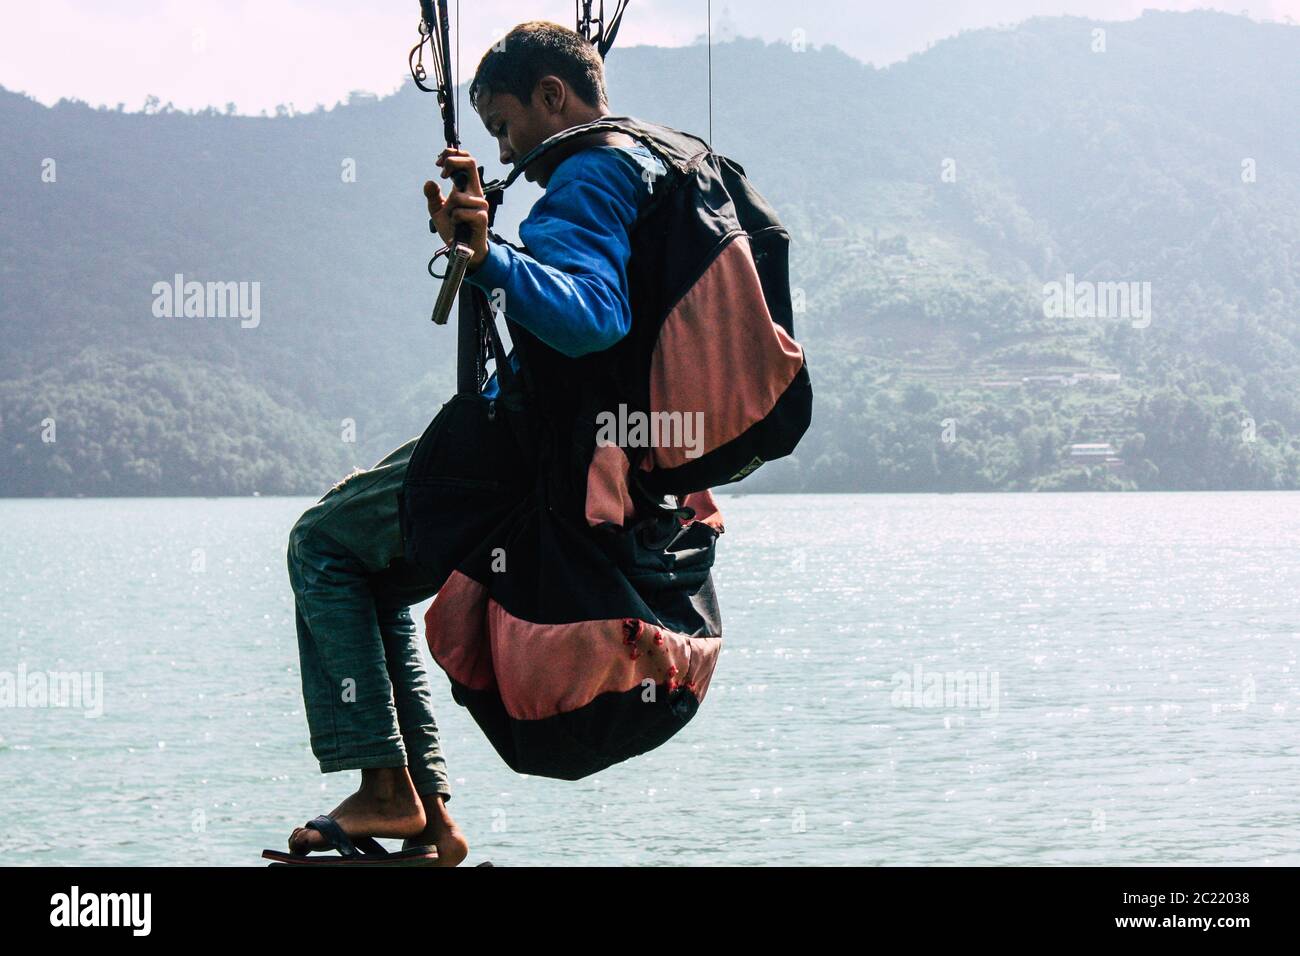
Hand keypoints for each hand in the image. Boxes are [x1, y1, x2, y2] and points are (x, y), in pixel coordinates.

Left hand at [424, 149, 489, 270]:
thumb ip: (433, 195)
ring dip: (450, 208)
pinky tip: (458, 226)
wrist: (463, 249)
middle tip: (442, 174)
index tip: (438, 162)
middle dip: (452, 162)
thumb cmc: (452, 227)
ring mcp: (480, 204)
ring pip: (458, 196)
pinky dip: (454, 219)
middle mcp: (475, 191)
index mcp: (466, 186)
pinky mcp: (482, 217)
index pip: (465, 160)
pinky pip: (460, 212)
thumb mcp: (437, 209)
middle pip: (470, 163)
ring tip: (454, 219)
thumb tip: (430, 182)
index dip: (452, 154)